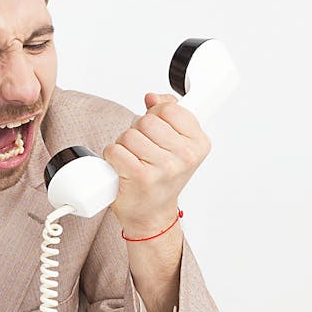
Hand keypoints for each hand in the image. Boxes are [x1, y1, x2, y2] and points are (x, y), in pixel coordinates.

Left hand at [103, 93, 210, 236]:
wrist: (152, 214)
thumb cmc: (162, 178)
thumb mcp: (175, 144)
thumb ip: (168, 113)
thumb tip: (152, 97)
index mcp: (198, 143)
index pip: (169, 108)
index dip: (156, 115)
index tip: (158, 130)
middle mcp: (185, 156)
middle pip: (146, 121)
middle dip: (137, 131)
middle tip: (142, 150)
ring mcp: (164, 167)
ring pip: (129, 135)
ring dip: (123, 145)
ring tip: (133, 160)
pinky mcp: (141, 177)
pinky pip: (115, 150)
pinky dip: (112, 157)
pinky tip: (122, 168)